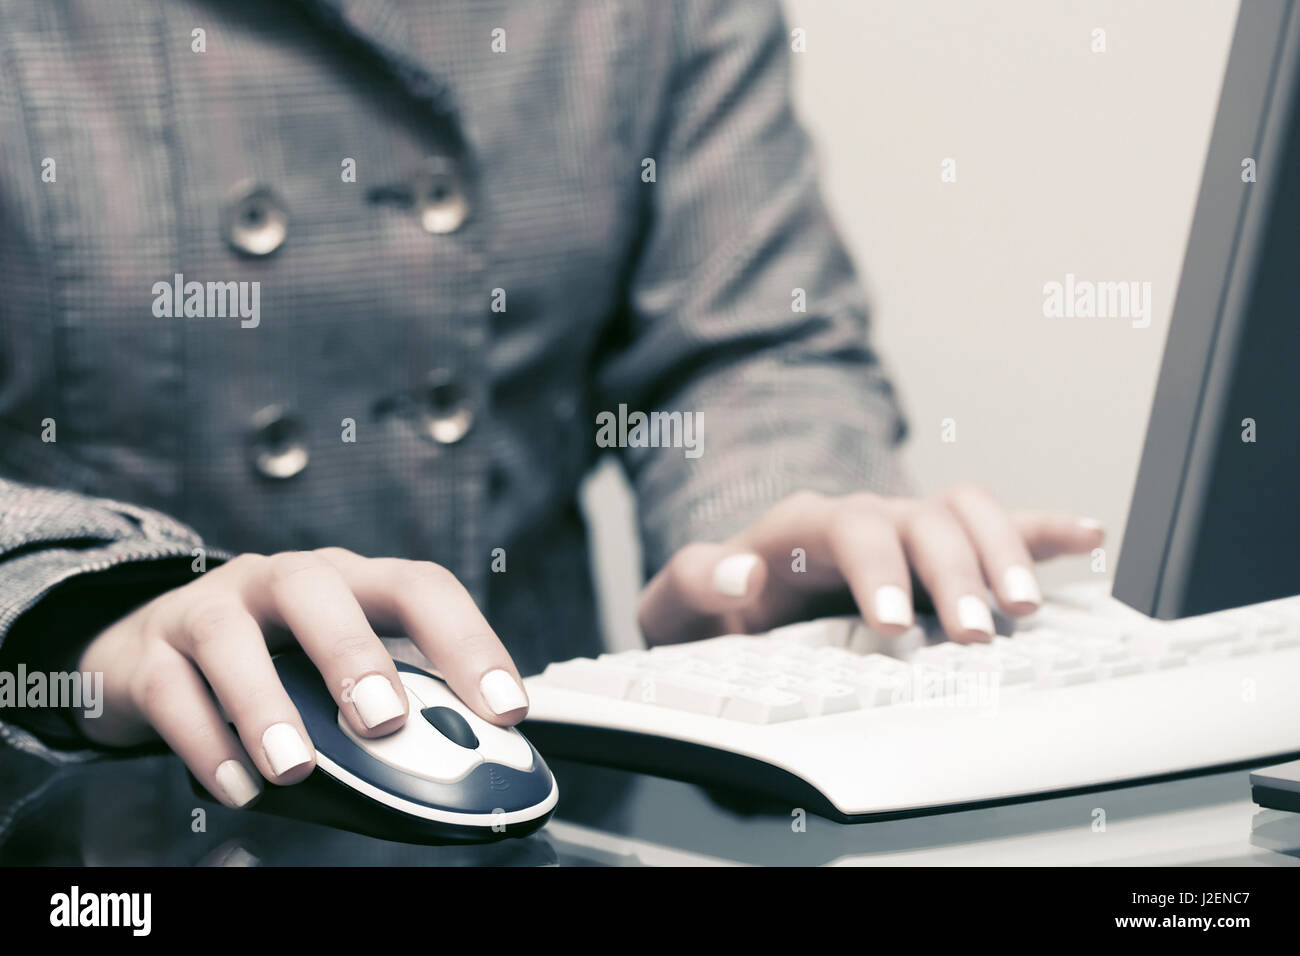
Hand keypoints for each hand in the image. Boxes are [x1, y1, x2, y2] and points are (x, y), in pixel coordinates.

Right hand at [74, 548, 527, 808]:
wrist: (152, 647)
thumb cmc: (273, 658)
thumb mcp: (335, 663)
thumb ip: (393, 696)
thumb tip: (465, 758)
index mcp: (350, 580)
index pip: (419, 587)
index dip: (467, 640)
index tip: (505, 708)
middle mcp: (282, 581)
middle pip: (319, 589)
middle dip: (356, 654)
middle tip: (384, 722)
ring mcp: (210, 608)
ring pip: (231, 637)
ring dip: (266, 706)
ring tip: (294, 770)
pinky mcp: (147, 652)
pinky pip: (169, 689)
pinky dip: (203, 742)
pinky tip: (235, 786)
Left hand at [637, 484, 1103, 645]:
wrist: (732, 603)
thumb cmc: (712, 609)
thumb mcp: (677, 604)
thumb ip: (691, 582)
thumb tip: (736, 576)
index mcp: (797, 527)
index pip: (845, 527)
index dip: (875, 568)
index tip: (893, 622)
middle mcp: (861, 517)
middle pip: (918, 518)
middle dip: (950, 572)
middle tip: (974, 632)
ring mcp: (904, 529)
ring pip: (964, 512)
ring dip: (1002, 552)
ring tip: (1025, 606)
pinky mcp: (937, 551)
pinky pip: (996, 526)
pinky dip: (1041, 528)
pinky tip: (1088, 534)